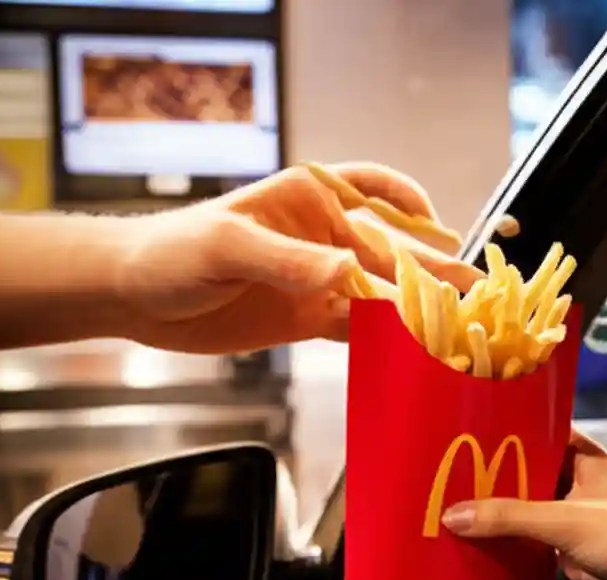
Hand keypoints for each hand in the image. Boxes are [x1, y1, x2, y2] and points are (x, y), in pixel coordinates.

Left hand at [115, 163, 482, 353]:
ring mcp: (318, 278)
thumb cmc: (173, 251)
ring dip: (415, 310)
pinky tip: (408, 354)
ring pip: (380, 292)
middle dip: (431, 271)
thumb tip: (347, 275)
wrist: (134, 296)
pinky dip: (383, 340)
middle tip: (472, 292)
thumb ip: (289, 260)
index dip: (412, 212)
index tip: (442, 230)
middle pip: (389, 252)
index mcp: (309, 198)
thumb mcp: (228, 248)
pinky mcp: (308, 316)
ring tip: (455, 328)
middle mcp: (322, 235)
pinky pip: (357, 328)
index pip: (374, 202)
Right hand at [440, 430, 606, 579]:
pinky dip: (510, 547)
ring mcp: (578, 522)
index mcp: (589, 461)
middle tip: (454, 471)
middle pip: (531, 475)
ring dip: (500, 516)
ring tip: (456, 508)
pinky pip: (532, 546)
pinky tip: (480, 548)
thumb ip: (510, 517)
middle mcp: (583, 487)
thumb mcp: (565, 520)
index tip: (476, 426)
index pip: (546, 432)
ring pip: (529, 512)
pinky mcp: (573, 556)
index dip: (514, 429)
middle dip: (496, 478)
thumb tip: (456, 514)